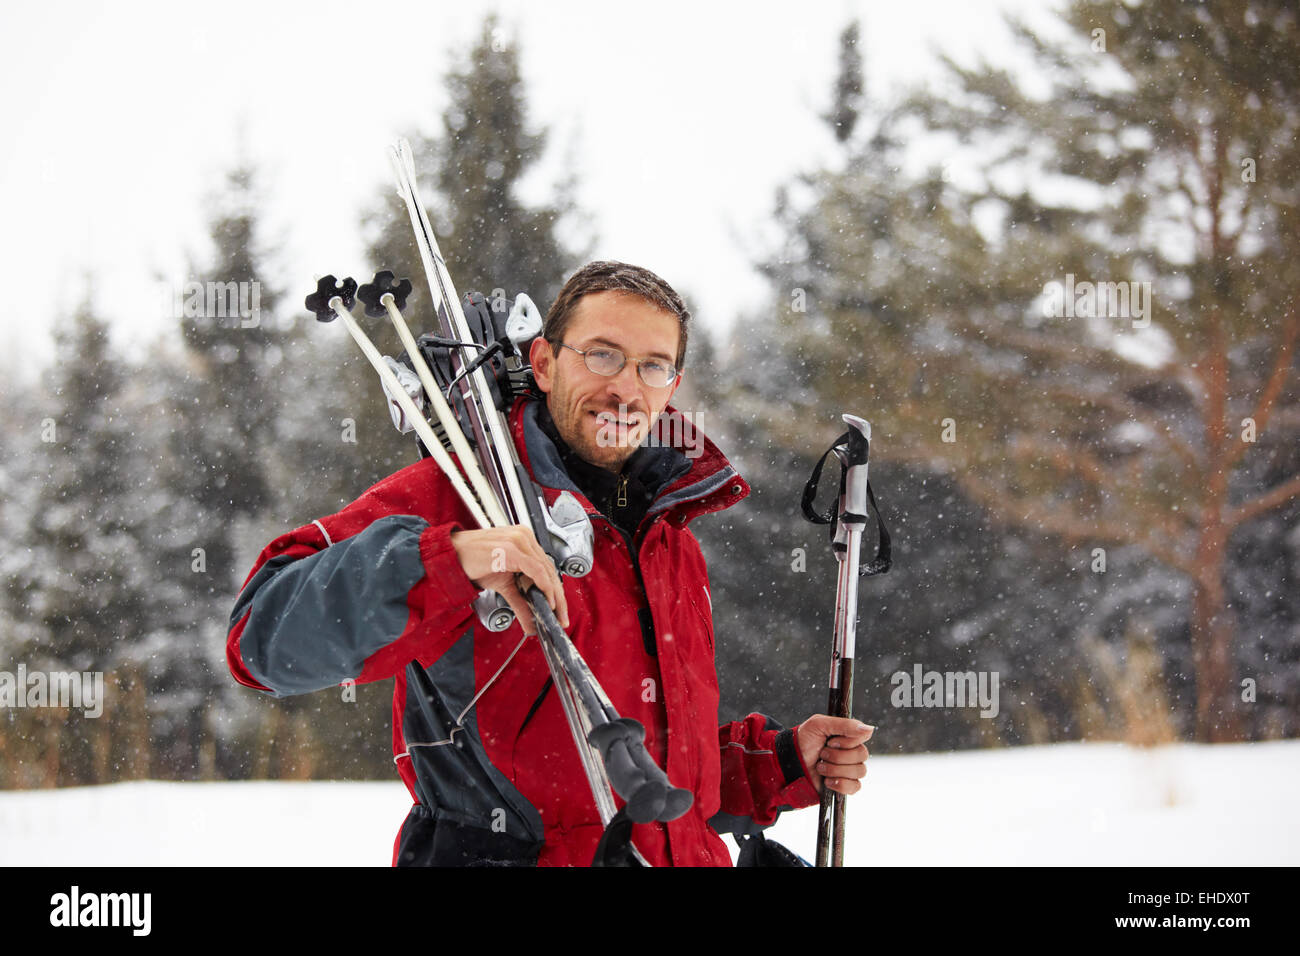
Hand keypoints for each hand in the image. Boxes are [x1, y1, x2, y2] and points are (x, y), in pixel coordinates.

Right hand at [450, 526, 569, 634]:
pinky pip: (535, 569)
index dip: (557, 590)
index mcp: (524, 540)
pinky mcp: (512, 548)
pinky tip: (547, 600)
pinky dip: (544, 586)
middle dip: (559, 596)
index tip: (560, 609)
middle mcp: (524, 537)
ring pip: (546, 569)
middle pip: (550, 569)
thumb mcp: (503, 585)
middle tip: (562, 616)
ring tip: (555, 612)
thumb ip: (520, 602)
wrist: (450, 557)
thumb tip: (531, 623)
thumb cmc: (472, 563)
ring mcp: (519, 540)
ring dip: (554, 594)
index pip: (547, 567)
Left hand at [795, 715, 873, 794]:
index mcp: (847, 736)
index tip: (830, 741)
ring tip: (820, 767)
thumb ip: (844, 725)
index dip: (847, 741)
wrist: (789, 763)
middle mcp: (851, 752)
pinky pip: (855, 787)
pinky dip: (840, 784)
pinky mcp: (845, 785)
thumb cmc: (803, 740)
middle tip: (822, 754)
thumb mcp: (819, 724)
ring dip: (835, 769)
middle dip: (837, 756)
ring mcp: (849, 769)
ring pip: (860, 771)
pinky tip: (827, 781)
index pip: (863, 737)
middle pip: (862, 755)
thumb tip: (870, 729)